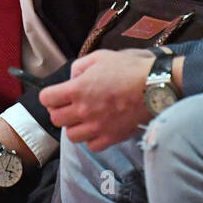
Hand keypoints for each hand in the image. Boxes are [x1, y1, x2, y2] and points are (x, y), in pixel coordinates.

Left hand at [39, 49, 155, 150]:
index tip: (58, 94)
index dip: (50, 96)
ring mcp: (96, 127)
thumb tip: (72, 78)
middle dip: (60, 111)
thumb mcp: (101, 57)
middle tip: (72, 106)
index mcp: (77, 89)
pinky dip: (92, 139)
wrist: (155, 86)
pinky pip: (91, 146)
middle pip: (56, 119)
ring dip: (75, 127)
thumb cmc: (130, 68)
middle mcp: (83, 110)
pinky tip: (99, 128)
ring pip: (71, 136)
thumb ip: (80, 67)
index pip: (47, 98)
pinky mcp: (111, 138)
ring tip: (86, 119)